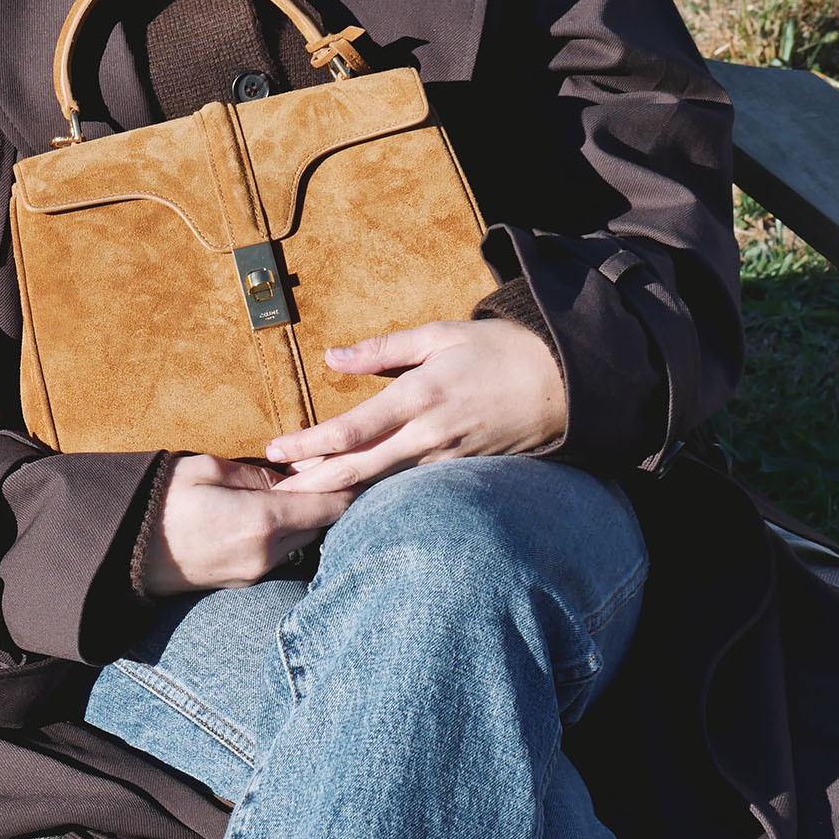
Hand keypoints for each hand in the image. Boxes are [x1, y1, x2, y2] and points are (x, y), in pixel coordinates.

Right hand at [142, 454, 356, 594]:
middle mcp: (264, 555)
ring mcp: (252, 574)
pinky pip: (278, 556)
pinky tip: (274, 515)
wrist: (117, 550)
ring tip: (302, 492)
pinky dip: (284, 536)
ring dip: (306, 520)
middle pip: (321, 527)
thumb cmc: (158, 500)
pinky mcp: (239, 583)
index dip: (351, 487)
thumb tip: (290, 479)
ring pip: (300, 543)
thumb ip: (257, 475)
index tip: (362, 468)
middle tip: (332, 473)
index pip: (329, 507)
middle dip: (328, 502)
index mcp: (261, 522)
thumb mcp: (207, 469)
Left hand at [267, 319, 565, 495]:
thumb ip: (383, 350)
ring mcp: (445, 458)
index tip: (276, 450)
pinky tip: (353, 500)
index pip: (352, 429)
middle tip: (275, 497)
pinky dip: (377, 494)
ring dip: (341, 493)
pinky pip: (410, 487)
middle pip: (359, 468)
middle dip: (314, 484)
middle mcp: (428, 434)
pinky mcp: (460, 471)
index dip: (310, 444)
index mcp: (418, 396)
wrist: (562, 384)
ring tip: (302, 502)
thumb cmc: (500, 350)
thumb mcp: (440, 335)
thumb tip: (331, 357)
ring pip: (382, 484)